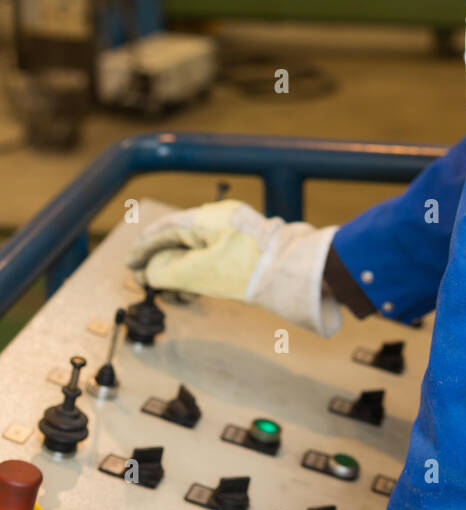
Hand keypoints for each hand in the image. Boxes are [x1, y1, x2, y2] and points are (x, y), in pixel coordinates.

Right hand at [126, 200, 341, 334]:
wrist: (292, 274)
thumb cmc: (247, 272)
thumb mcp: (198, 274)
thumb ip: (166, 272)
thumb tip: (149, 272)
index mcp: (205, 217)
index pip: (163, 230)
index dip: (143, 249)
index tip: (130, 266)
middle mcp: (219, 217)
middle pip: (179, 237)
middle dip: (161, 262)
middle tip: (147, 281)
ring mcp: (233, 228)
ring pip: (196, 247)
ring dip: (181, 269)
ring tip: (177, 292)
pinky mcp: (244, 242)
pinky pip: (212, 251)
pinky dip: (199, 269)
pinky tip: (196, 288)